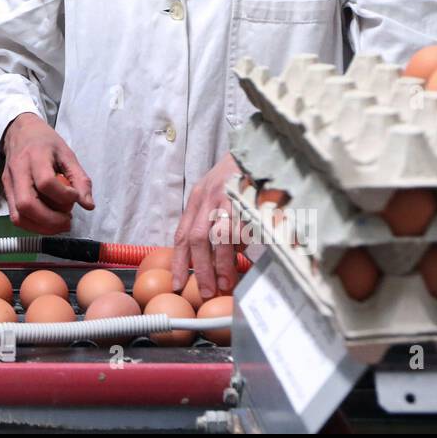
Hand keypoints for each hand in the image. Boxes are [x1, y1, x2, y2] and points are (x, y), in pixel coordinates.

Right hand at [0, 112, 94, 233]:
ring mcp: (9, 183)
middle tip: (68, 221)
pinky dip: (33, 225)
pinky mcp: (6, 192)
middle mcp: (18, 171)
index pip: (46, 182)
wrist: (19, 131)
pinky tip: (47, 222)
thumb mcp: (67, 154)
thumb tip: (88, 205)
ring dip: (41, 227)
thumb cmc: (45, 142)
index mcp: (35, 156)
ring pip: (18, 215)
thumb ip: (80, 179)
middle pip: (27, 204)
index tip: (75, 197)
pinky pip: (16, 216)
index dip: (63, 196)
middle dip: (50, 220)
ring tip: (59, 224)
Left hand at [171, 152, 243, 298]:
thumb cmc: (237, 174)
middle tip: (207, 290)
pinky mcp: (249, 197)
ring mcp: (229, 196)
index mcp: (198, 197)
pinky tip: (248, 255)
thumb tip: (215, 258)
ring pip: (222, 237)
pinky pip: (246, 228)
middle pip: (199, 238)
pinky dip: (246, 245)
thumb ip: (211, 220)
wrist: (258, 146)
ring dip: (224, 263)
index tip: (178, 282)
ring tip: (227, 283)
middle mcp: (209, 197)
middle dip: (202, 268)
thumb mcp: (216, 192)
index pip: (183, 233)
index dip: (179, 261)